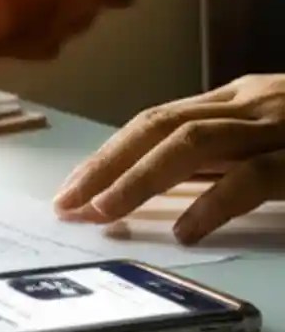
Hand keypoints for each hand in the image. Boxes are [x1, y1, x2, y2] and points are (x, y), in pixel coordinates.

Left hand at [54, 75, 284, 243]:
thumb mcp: (268, 138)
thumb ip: (219, 156)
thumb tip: (153, 185)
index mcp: (236, 101)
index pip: (155, 122)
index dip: (108, 155)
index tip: (71, 188)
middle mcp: (249, 104)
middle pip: (159, 126)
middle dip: (106, 164)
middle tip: (67, 202)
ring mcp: (277, 126)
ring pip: (192, 142)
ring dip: (139, 178)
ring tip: (103, 212)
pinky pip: (253, 176)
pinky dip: (212, 203)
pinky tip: (185, 230)